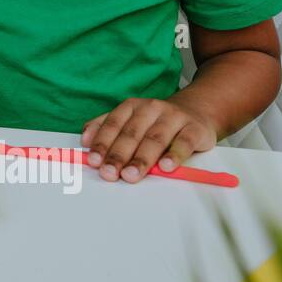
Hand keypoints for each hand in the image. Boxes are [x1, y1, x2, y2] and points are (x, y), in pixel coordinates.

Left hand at [81, 98, 217, 182]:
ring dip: (142, 158)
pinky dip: (174, 155)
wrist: (197, 110)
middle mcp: (151, 108)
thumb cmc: (156, 121)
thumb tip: (85, 142)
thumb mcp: (131, 119)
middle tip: (110, 173)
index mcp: (131, 106)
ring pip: (155, 139)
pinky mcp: (195, 129)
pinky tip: (166, 167)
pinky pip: (184, 142)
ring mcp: (174, 117)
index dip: (102, 143)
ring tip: (132, 175)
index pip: (113, 125)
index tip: (94, 161)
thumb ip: (106, 128)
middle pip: (132, 133)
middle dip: (118, 155)